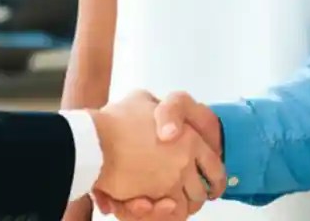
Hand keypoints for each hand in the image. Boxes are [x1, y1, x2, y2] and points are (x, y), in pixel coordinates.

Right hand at [94, 91, 225, 219]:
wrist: (94, 141)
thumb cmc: (113, 122)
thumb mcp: (140, 100)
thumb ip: (154, 104)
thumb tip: (155, 105)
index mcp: (190, 136)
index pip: (215, 166)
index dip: (214, 180)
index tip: (212, 186)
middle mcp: (187, 158)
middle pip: (203, 190)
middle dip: (196, 197)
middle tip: (189, 199)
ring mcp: (174, 178)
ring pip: (190, 205)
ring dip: (181, 208)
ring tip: (170, 205)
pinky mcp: (159, 194)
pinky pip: (173, 213)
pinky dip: (167, 214)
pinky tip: (157, 207)